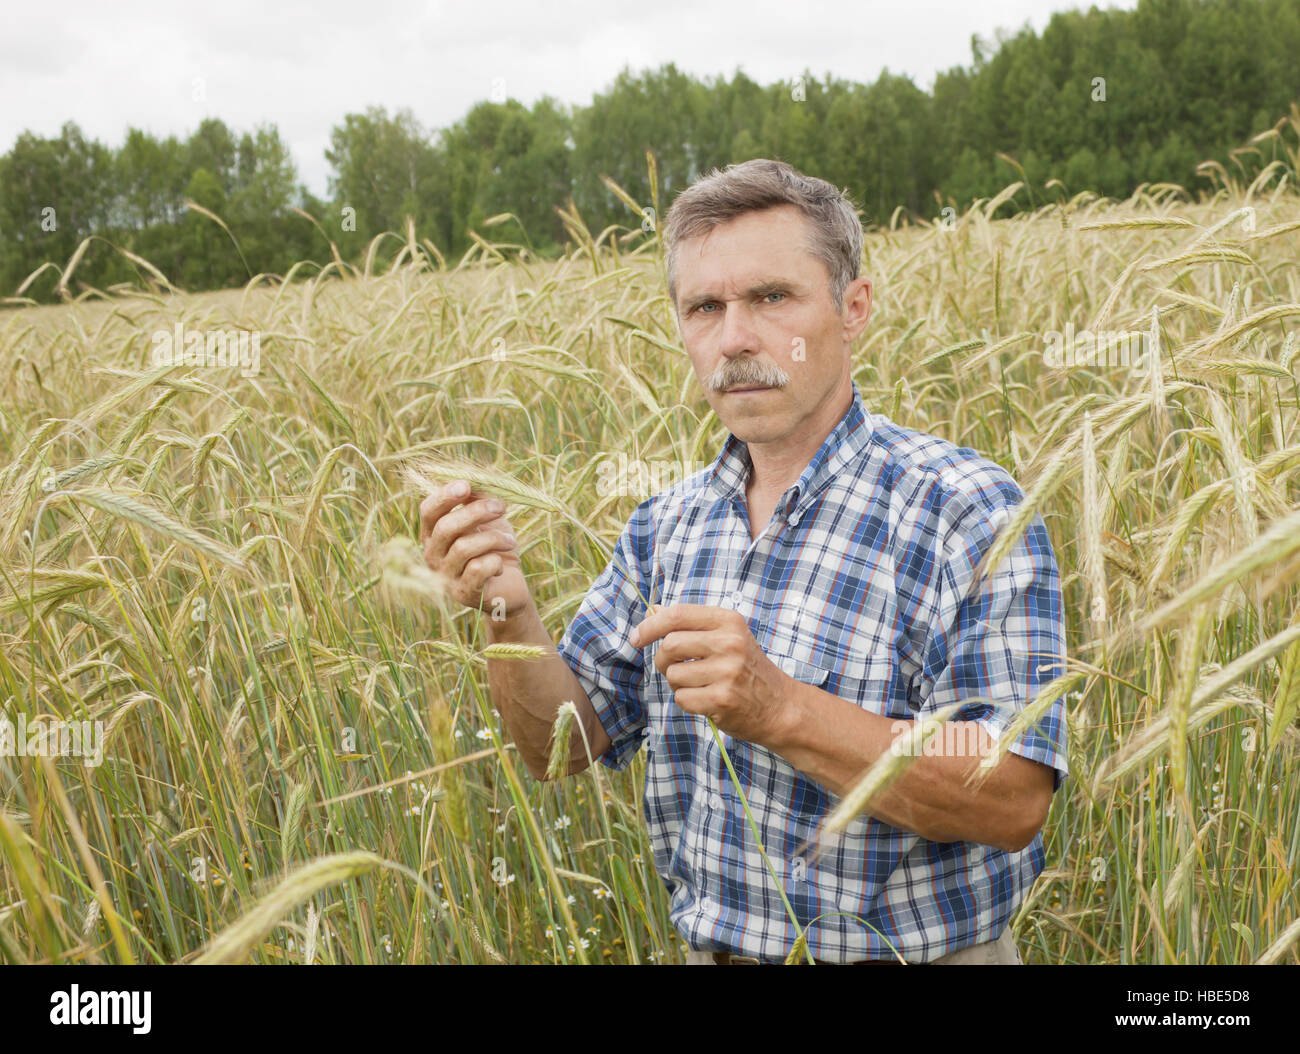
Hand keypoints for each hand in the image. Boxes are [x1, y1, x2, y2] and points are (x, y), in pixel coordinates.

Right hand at [419, 479, 528, 617]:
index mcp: (434, 534)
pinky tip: (500, 566)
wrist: (510, 585)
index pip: (428, 511)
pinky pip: (477, 569)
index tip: (466, 486)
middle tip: (500, 507)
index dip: (445, 496)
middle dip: (476, 513)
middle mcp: (433, 555)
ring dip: (493, 539)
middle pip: (446, 528)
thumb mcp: (488, 519)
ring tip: (510, 540)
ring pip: (463, 547)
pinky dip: (494, 562)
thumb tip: (474, 481)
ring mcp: (446, 576)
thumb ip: (477, 500)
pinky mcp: (463, 593)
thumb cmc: (496, 548)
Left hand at [629, 604, 795, 747]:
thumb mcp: (727, 636)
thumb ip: (691, 624)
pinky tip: (706, 700)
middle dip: (662, 660)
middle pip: (669, 645)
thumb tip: (654, 611)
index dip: (649, 626)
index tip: (637, 638)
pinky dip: (688, 702)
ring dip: (678, 684)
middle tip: (673, 668)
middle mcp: (729, 642)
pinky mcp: (723, 699)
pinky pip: (682, 698)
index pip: (677, 615)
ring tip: (700, 685)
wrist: (780, 706)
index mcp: (728, 621)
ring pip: (673, 675)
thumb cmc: (747, 669)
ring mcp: (727, 671)